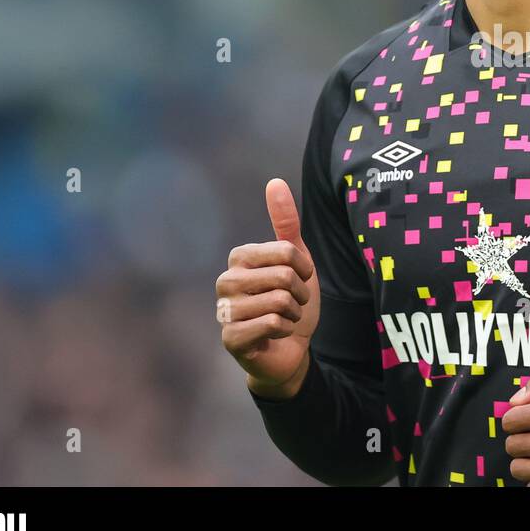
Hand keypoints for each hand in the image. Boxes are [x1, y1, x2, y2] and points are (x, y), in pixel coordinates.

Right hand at [216, 178, 319, 397]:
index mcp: (239, 258)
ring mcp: (225, 310)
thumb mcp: (296, 260)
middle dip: (300, 293)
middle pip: (284, 276)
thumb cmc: (291, 301)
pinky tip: (276, 334)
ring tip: (284, 318)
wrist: (291, 349)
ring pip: (280, 301)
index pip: (287, 251)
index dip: (304, 269)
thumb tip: (275, 182)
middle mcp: (226, 281)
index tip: (299, 280)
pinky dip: (286, 329)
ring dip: (293, 313)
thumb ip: (285, 223)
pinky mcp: (231, 338)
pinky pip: (273, 323)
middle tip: (292, 303)